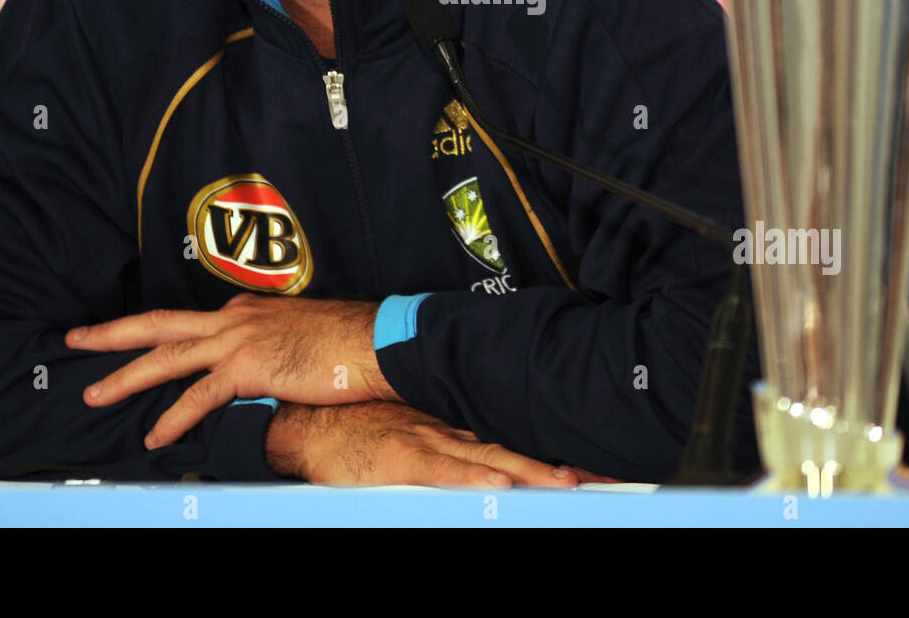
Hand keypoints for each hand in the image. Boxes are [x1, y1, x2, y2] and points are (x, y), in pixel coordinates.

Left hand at [65, 294, 395, 449]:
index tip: (124, 335)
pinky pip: (200, 396)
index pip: (187, 321)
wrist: (375, 341)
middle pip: (160, 325)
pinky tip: (156, 436)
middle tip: (76, 340)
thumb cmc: (346, 343)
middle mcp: (235, 318)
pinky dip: (174, 418)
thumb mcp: (297, 336)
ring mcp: (240, 339)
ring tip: (95, 394)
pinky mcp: (251, 366)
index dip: (151, 330)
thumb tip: (259, 370)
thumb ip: (268, 349)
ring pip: (167, 356)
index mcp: (246, 311)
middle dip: (113, 334)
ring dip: (126, 376)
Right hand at [265, 400, 584, 487]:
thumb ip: (448, 441)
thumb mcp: (412, 428)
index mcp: (451, 425)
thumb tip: (488, 459)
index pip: (508, 437)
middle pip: (510, 449)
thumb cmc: (360, 428)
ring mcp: (426, 444)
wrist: (311, 423)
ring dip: (529, 472)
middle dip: (552, 465)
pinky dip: (473, 479)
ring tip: (566, 482)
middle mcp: (447, 431)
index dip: (547, 449)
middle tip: (597, 477)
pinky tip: (499, 486)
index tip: (585, 462)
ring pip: (488, 460)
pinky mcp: (401, 461)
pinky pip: (443, 472)